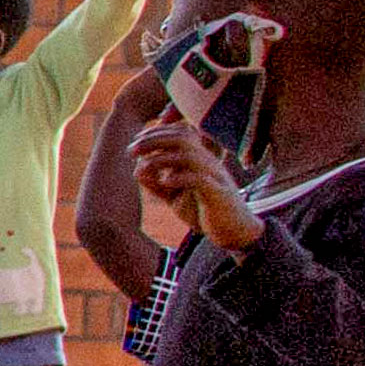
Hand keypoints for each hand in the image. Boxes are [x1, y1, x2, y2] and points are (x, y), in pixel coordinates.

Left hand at [124, 119, 258, 251]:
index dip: (155, 133)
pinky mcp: (218, 194)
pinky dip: (180, 178)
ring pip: (190, 156)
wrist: (233, 232)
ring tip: (144, 167)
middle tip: (131, 151)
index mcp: (199, 159)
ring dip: (162, 158)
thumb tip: (137, 170)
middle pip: (182, 138)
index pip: (179, 133)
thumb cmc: (203, 211)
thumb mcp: (175, 197)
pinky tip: (165, 182)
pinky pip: (200, 179)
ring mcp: (215, 176)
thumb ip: (157, 184)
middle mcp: (208, 163)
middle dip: (154, 140)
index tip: (135, 142)